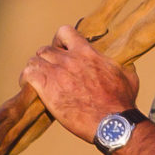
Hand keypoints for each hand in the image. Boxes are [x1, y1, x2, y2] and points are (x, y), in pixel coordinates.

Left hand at [19, 24, 140, 142]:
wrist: (112, 121)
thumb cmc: (122, 102)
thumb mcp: (128, 77)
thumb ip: (122, 66)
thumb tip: (127, 64)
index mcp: (87, 53)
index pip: (65, 32)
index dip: (59, 41)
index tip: (61, 50)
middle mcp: (70, 59)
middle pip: (45, 49)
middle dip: (45, 59)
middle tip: (48, 71)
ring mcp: (57, 73)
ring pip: (34, 60)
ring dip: (34, 69)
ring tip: (36, 80)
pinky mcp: (47, 88)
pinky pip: (28, 74)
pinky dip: (26, 79)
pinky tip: (29, 87)